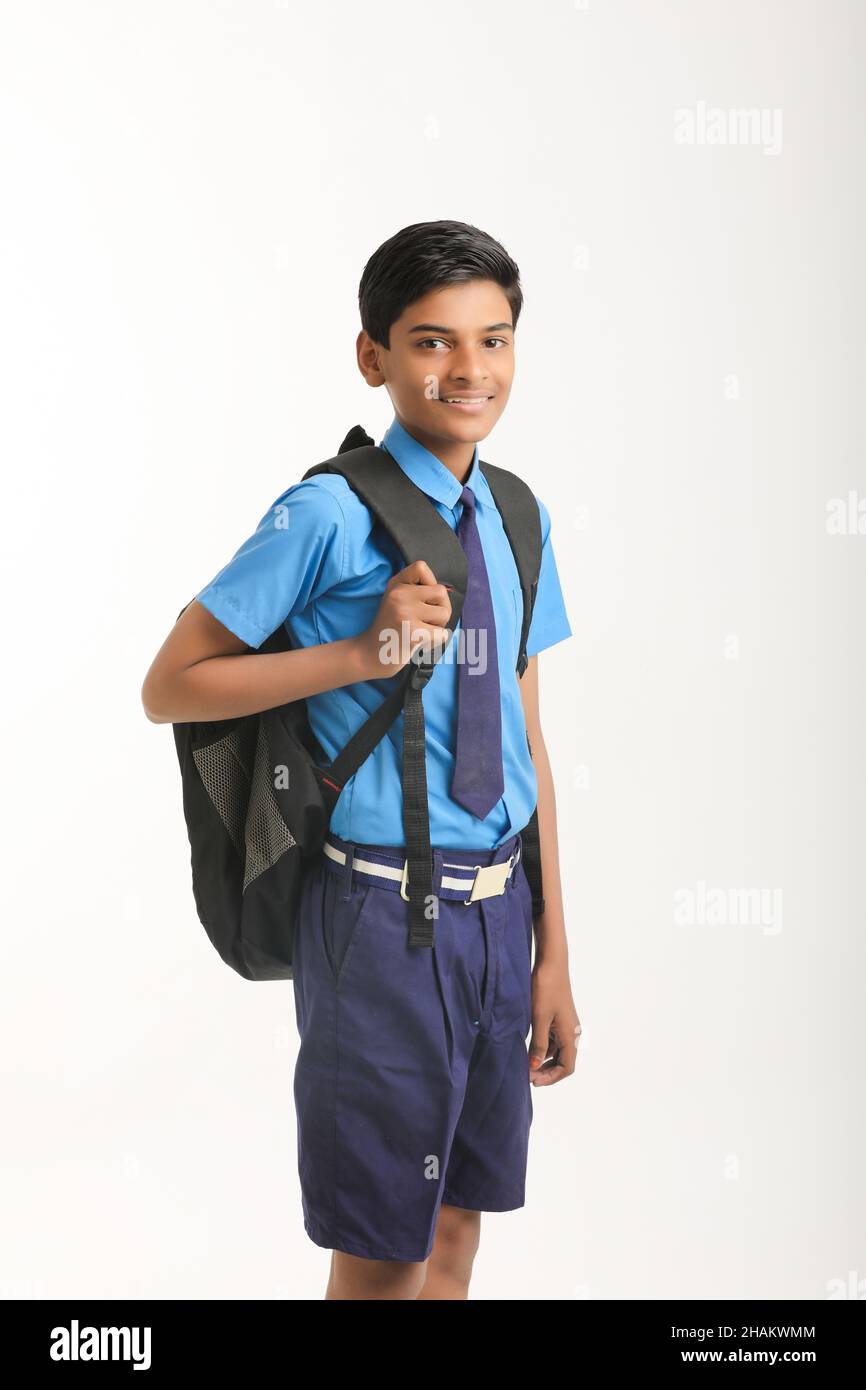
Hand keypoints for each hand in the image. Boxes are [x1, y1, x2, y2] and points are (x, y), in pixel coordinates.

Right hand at [354, 559, 453, 677]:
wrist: (372, 653)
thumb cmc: (392, 626)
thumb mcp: (395, 599)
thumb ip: (416, 588)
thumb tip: (447, 590)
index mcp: (395, 585)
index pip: (421, 567)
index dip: (430, 582)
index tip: (423, 598)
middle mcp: (399, 595)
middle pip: (441, 592)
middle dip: (440, 608)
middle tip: (424, 620)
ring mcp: (405, 614)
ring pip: (444, 613)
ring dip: (438, 625)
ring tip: (420, 630)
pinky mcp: (413, 633)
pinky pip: (442, 634)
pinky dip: (436, 640)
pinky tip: (420, 642)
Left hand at [528, 960, 580, 1084]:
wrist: (551, 963)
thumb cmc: (546, 989)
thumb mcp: (539, 1019)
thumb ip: (538, 1044)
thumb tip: (534, 1066)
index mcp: (570, 1034)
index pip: (567, 1067)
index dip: (551, 1078)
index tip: (533, 1081)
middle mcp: (571, 1032)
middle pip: (563, 1062)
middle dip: (546, 1071)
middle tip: (527, 1075)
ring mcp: (565, 1025)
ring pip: (558, 1052)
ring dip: (544, 1060)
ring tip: (526, 1064)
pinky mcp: (558, 1017)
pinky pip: (553, 1040)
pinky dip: (543, 1048)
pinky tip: (529, 1048)